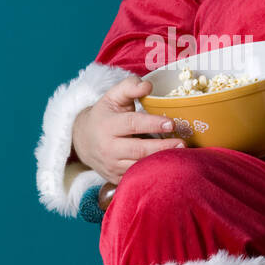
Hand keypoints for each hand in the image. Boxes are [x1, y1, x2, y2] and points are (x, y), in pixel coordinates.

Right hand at [71, 75, 186, 185]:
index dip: (153, 124)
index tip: (172, 124)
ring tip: (180, 156)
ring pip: (138, 167)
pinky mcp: (115, 178)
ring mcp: (111, 166)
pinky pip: (136, 178)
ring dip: (160, 163)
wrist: (82, 140)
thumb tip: (148, 85)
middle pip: (138, 150)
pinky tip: (167, 168)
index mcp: (108, 125)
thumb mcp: (113, 96)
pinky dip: (152, 174)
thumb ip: (130, 87)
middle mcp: (108, 148)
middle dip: (161, 147)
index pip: (132, 124)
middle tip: (182, 143)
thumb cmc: (104, 115)